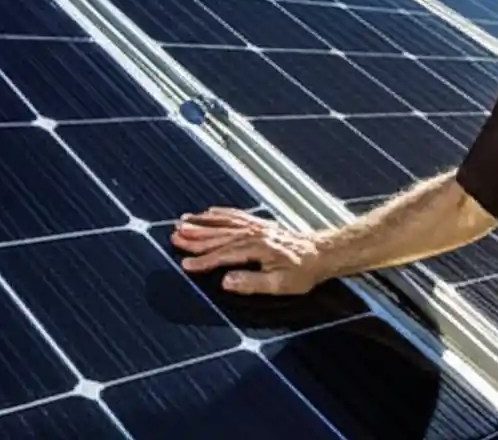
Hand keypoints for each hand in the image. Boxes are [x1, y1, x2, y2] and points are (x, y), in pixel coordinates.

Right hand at [170, 206, 327, 294]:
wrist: (323, 253)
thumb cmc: (304, 271)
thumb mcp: (280, 284)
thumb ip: (251, 283)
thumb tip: (226, 281)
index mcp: (257, 248)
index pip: (223, 255)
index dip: (203, 261)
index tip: (185, 265)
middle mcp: (255, 234)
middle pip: (219, 235)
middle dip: (195, 237)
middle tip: (174, 236)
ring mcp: (258, 227)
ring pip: (225, 223)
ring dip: (203, 223)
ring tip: (183, 222)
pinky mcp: (262, 224)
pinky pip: (237, 216)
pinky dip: (222, 213)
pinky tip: (210, 212)